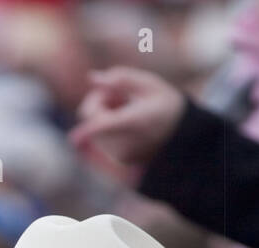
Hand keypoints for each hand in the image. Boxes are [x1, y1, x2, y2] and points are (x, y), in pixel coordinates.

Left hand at [68, 67, 185, 172]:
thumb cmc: (168, 106)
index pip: (105, 126)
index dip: (89, 130)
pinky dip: (107, 126)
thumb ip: (122, 78)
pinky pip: (100, 138)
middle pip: (91, 116)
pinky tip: (128, 122)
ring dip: (104, 111)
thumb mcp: (151, 85)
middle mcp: (124, 142)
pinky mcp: (116, 159)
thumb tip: (92, 78)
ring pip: (93, 127)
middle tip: (120, 92)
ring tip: (129, 107)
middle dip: (99, 99)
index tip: (74, 137)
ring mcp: (119, 155)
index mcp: (135, 122)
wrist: (185, 138)